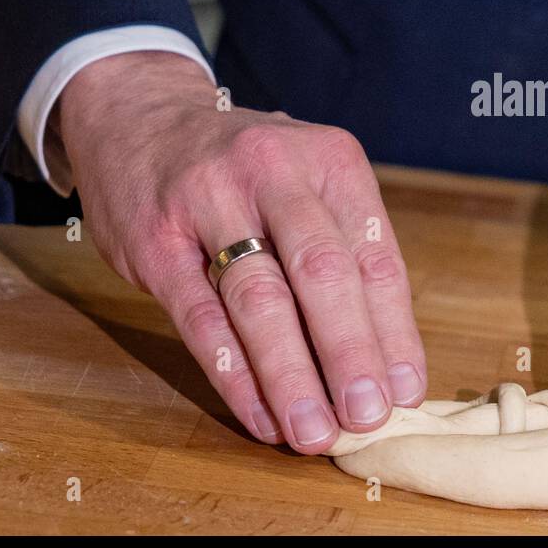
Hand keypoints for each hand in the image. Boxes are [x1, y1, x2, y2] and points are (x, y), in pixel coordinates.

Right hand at [52, 51, 425, 451]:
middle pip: (322, 272)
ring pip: (260, 299)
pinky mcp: (155, 240)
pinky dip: (234, 374)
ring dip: (291, 376)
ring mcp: (208, 201)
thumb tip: (388, 359)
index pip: (374, 255)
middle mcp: (274, 171)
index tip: (407, 391)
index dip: (394, 330)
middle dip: (350, 353)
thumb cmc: (246, 169)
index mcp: (330, 161)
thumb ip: (345, 253)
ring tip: (315, 433)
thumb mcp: (308, 181)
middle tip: (367, 417)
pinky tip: (260, 415)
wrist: (139, 114)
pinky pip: (200, 318)